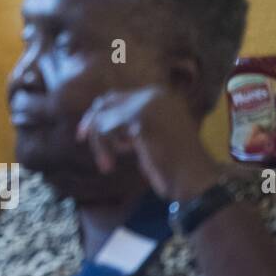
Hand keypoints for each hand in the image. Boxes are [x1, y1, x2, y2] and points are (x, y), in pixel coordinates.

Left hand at [75, 85, 219, 200]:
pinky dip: (102, 148)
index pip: (118, 97)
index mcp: (160, 96)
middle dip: (92, 120)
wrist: (196, 180)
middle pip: (107, 101)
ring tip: (107, 164)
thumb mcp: (150, 137)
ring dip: (99, 143)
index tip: (86, 131)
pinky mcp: (141, 120)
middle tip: (79, 138)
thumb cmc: (174, 165)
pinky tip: (111, 163)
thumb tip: (100, 122)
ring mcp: (148, 105)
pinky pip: (105, 129)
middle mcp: (154, 95)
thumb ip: (130, 125)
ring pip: (103, 117)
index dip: (99, 113)